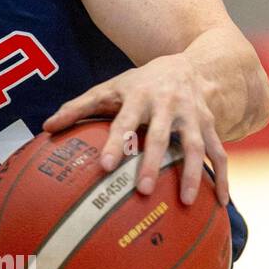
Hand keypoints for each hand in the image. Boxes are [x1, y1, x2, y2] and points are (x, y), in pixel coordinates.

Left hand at [41, 55, 229, 205]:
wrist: (191, 64)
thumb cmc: (142, 83)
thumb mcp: (111, 87)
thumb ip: (79, 107)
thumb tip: (46, 127)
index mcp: (141, 96)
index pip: (125, 121)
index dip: (116, 143)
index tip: (106, 167)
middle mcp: (169, 105)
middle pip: (162, 135)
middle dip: (153, 162)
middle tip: (143, 190)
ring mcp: (194, 116)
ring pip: (196, 146)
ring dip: (192, 173)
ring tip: (185, 202)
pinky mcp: (212, 126)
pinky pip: (219, 153)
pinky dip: (222, 177)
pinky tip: (220, 203)